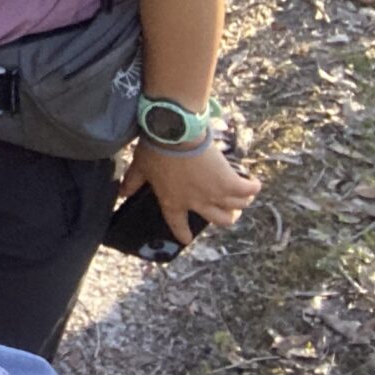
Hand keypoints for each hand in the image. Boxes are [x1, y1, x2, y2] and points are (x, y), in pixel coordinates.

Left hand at [121, 134, 260, 247]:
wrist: (176, 134)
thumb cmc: (156, 150)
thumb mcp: (140, 167)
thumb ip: (132, 182)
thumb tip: (121, 193)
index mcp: (173, 201)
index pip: (177, 224)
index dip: (181, 233)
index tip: (185, 239)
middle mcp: (197, 203)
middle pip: (219, 220)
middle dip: (226, 218)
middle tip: (229, 212)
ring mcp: (215, 194)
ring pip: (236, 208)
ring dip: (240, 204)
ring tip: (243, 199)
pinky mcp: (229, 181)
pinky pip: (248, 191)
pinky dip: (253, 188)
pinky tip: (254, 184)